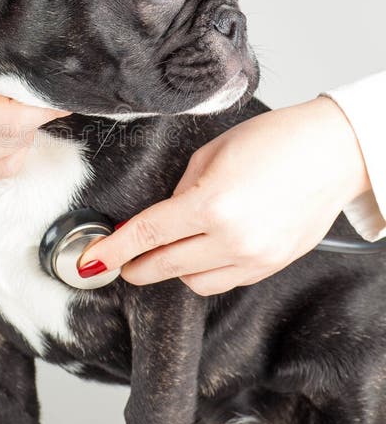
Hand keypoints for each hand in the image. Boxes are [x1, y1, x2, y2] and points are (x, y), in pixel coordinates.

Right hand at [0, 0, 68, 179]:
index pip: (6, 120)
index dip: (40, 105)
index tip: (60, 86)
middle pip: (17, 135)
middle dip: (39, 111)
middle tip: (51, 82)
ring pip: (14, 149)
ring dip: (28, 124)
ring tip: (28, 94)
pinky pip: (5, 164)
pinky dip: (17, 143)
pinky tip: (12, 118)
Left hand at [77, 98, 370, 294]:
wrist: (331, 153)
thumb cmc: (275, 141)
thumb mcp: (212, 153)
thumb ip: (180, 188)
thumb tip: (159, 215)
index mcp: (212, 204)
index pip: (148, 234)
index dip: (115, 249)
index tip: (92, 258)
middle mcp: (232, 239)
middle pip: (165, 266)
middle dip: (136, 266)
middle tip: (119, 261)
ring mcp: (254, 257)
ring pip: (194, 282)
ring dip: (172, 269)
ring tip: (166, 250)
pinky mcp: (270, 266)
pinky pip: (224, 282)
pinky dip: (204, 272)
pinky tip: (200, 253)